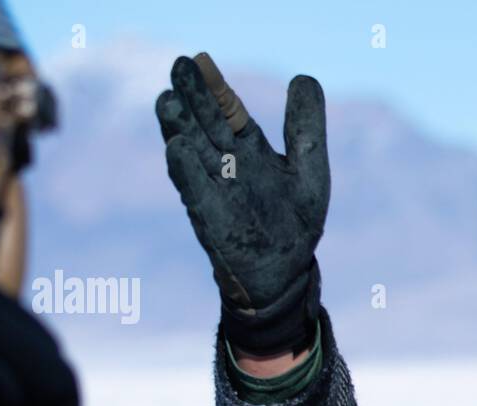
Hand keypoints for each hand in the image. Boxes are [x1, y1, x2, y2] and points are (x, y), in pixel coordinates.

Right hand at [156, 53, 329, 354]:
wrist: (284, 275)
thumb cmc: (295, 224)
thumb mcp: (309, 169)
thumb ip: (306, 127)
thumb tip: (302, 77)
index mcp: (247, 150)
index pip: (227, 111)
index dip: (215, 87)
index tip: (199, 59)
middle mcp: (224, 166)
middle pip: (204, 124)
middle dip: (192, 97)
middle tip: (179, 65)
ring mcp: (213, 191)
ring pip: (193, 152)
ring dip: (179, 127)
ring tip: (167, 99)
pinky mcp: (211, 220)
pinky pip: (196, 192)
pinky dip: (186, 171)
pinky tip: (176, 148)